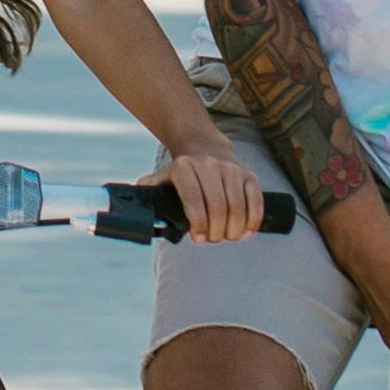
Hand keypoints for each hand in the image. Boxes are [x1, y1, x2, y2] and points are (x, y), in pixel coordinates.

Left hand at [159, 123, 267, 245]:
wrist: (206, 150)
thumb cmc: (181, 174)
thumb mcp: (161, 178)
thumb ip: (148, 191)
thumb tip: (133, 205)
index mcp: (184, 167)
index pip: (193, 198)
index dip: (198, 222)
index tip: (198, 239)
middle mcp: (208, 165)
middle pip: (218, 206)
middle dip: (216, 231)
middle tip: (212, 239)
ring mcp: (231, 169)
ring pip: (237, 206)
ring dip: (233, 229)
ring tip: (227, 237)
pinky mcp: (249, 175)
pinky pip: (255, 200)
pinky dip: (253, 220)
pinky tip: (245, 231)